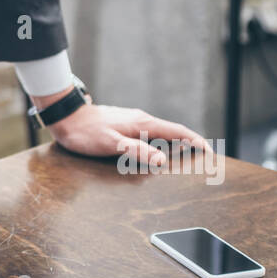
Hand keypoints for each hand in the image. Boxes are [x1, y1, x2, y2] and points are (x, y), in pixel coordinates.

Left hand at [47, 102, 212, 169]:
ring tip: (188, 156)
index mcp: (142, 124)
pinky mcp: (125, 125)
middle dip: (191, 143)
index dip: (195, 141)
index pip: (177, 132)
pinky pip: (150, 134)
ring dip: (176, 143)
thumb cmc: (85, 133)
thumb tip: (162, 160)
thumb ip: (136, 151)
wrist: (66, 117)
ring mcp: (133, 121)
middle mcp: (141, 120)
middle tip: (205, 156)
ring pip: (161, 133)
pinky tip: (158, 151)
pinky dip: (161, 143)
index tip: (210, 151)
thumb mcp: (111, 144)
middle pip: (173, 132)